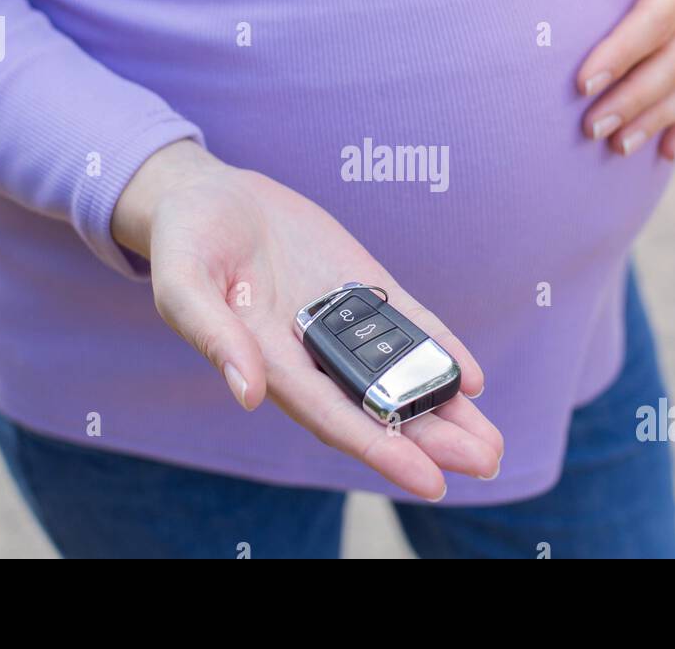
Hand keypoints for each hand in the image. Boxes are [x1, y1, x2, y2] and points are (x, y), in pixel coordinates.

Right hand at [111, 140, 503, 500]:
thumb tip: (249, 394)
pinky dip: (437, 350)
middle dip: (431, 439)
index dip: (381, 449)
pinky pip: (405, 323)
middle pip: (378, 408)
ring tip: (490, 443)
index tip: (430, 480)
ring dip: (443, 408)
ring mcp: (340, 320)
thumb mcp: (184, 283)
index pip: (333, 417)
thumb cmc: (187, 242)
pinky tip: (469, 376)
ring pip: (399, 375)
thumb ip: (215, 336)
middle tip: (486, 462)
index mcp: (268, 362)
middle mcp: (310, 353)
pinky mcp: (359, 287)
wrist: (209, 195)